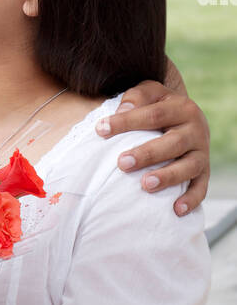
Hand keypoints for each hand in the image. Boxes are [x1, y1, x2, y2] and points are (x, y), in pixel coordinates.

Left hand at [95, 81, 209, 215]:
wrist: (187, 118)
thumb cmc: (159, 107)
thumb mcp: (150, 93)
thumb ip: (137, 96)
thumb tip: (123, 110)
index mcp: (182, 108)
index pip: (154, 114)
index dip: (126, 122)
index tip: (100, 130)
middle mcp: (196, 130)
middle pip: (173, 142)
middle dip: (147, 154)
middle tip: (122, 163)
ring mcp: (202, 153)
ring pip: (189, 167)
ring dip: (168, 177)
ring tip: (146, 185)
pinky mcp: (204, 173)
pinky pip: (201, 188)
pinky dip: (191, 200)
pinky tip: (175, 210)